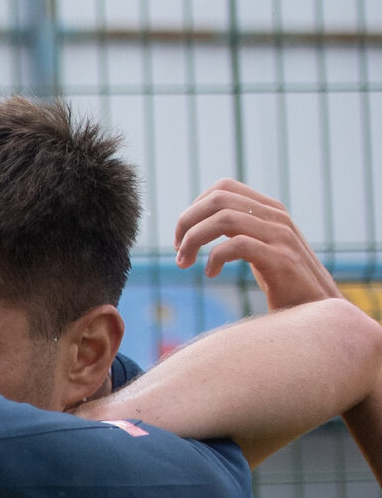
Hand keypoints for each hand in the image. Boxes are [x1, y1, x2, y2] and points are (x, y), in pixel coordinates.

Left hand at [173, 179, 342, 309]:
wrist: (318, 308)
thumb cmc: (283, 281)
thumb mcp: (259, 247)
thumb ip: (239, 230)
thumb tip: (199, 226)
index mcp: (269, 210)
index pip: (223, 188)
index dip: (194, 208)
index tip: (182, 236)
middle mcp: (276, 217)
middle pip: (218, 199)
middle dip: (187, 222)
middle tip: (178, 250)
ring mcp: (280, 236)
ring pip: (224, 218)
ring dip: (194, 240)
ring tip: (185, 263)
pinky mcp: (281, 259)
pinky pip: (237, 244)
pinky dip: (215, 258)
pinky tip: (211, 273)